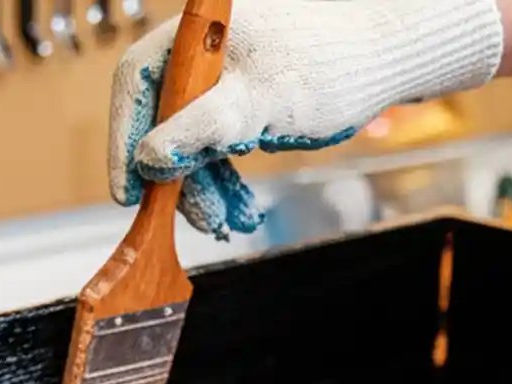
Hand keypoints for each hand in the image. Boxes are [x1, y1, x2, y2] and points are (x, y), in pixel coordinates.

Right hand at [108, 0, 503, 239]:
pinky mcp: (244, 100)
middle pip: (165, 119)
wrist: (388, 57)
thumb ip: (201, 128)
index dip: (124, 141)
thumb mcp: (261, 102)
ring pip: (194, 140)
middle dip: (180, 178)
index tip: (128, 192)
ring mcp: (224, 78)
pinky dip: (228, 179)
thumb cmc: (332, 65)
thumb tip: (149, 158)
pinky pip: (220, 144)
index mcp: (199, 34)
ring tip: (231, 221)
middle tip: (200, 219)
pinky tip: (242, 208)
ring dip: (208, 187)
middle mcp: (205, 53)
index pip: (137, 84)